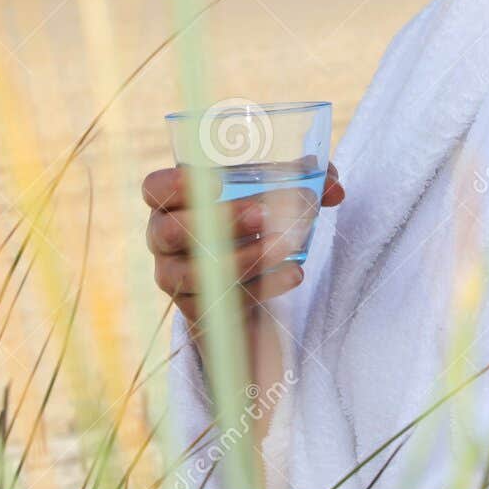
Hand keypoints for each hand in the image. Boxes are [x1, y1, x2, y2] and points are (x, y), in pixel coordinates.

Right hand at [143, 161, 344, 344]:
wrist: (244, 285)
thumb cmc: (251, 223)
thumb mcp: (272, 193)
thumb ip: (303, 180)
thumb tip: (334, 188)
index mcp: (172, 201)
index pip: (154, 188)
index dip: (176, 183)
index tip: (217, 179)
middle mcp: (163, 238)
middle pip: (174, 229)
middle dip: (223, 219)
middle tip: (265, 214)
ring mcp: (174, 276)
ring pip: (199, 270)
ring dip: (246, 256)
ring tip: (286, 246)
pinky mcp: (196, 309)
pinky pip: (223, 300)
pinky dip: (264, 285)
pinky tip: (293, 274)